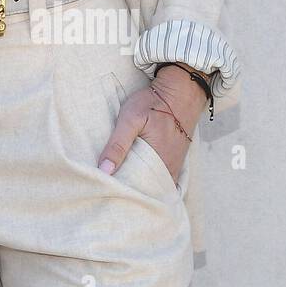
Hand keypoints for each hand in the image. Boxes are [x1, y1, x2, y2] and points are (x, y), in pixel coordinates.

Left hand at [98, 65, 207, 183]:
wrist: (180, 92)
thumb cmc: (154, 104)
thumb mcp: (131, 119)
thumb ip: (118, 145)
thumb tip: (104, 170)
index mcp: (159, 165)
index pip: (138, 191)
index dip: (122, 194)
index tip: (106, 194)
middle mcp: (169, 171)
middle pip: (146, 191)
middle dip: (129, 192)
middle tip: (109, 192)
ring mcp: (174, 167)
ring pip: (153, 185)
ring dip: (138, 186)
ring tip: (119, 185)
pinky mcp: (175, 161)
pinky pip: (160, 178)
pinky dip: (148, 179)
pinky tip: (134, 175)